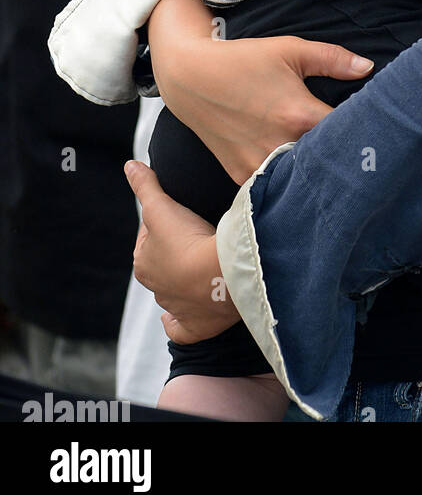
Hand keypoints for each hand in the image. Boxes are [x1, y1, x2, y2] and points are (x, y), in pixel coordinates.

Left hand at [125, 161, 237, 345]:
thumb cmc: (188, 240)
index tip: (182, 216)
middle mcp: (157, 289)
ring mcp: (177, 309)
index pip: (150, 239)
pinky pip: (182, 328)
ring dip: (184, 283)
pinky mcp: (196, 327)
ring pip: (175, 294)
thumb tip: (129, 166)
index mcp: (144, 263)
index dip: (165, 225)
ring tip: (203, 267)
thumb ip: (146, 186)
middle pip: (164, 266)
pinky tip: (183, 316)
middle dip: (175, 255)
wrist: (219, 276)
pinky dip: (179, 323)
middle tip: (196, 238)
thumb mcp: (162, 206)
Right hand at [149, 0, 374, 183]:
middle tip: (360, 156)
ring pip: (300, 181)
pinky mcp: (241, 176)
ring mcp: (259, 166)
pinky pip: (273, 188)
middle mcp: (281, 146)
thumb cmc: (242, 61)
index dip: (366, 134)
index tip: (378, 134)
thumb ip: (333, 59)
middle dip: (344, 160)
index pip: (348, 135)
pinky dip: (287, 185)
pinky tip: (299, 178)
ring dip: (316, 175)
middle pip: (327, 165)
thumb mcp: (290, 50)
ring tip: (333, 169)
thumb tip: (368, 67)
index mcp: (299, 116)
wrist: (190, 79)